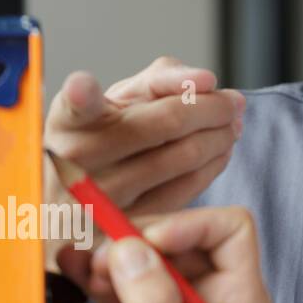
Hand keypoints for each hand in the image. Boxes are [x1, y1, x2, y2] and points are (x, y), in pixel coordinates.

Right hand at [43, 57, 244, 270]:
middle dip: (214, 107)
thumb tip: (206, 81)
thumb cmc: (110, 132)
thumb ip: (163, 78)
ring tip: (232, 123)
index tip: (83, 85)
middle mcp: (78, 162)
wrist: (88, 189)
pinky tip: (220, 150)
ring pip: (185, 158)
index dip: (79, 96)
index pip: (75, 108)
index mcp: (69, 122)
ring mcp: (102, 200)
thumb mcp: (124, 97)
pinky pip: (189, 189)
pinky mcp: (131, 224)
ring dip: (222, 135)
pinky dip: (215, 164)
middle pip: (167, 123)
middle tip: (233, 102)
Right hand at [57, 206, 272, 302]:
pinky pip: (125, 294)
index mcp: (240, 298)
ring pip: (147, 267)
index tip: (146, 240)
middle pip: (181, 243)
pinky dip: (100, 282)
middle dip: (140, 242)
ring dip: (113, 259)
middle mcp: (214, 300)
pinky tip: (77, 272)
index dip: (190, 225)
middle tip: (104, 256)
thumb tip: (131, 251)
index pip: (229, 232)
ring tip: (83, 263)